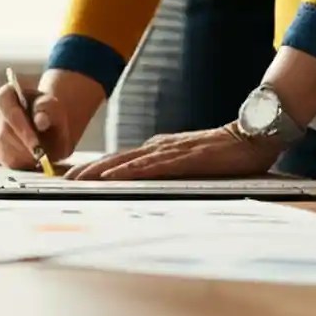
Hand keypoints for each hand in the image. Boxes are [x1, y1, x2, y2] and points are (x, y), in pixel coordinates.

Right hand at [0, 69, 102, 169]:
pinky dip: (20, 163)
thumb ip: (50, 109)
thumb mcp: (56, 108)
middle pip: (3, 130)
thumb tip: (41, 120)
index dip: (19, 125)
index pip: (5, 105)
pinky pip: (4, 158)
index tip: (35, 143)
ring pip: (2, 146)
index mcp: (8, 93)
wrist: (52, 127)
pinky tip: (34, 160)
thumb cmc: (52, 114)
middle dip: (23, 145)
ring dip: (22, 155)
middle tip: (41, 155)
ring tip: (40, 157)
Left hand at [65, 124, 280, 179]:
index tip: (70, 178)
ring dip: (101, 172)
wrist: (254, 134)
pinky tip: (115, 177)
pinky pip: (153, 166)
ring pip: (128, 162)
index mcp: (160, 148)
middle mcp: (160, 147)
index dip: (94, 169)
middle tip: (61, 181)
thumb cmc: (226, 150)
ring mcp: (172, 151)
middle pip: (116, 159)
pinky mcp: (185, 157)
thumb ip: (169, 161)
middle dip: (87, 171)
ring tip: (78, 181)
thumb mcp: (189, 158)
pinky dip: (131, 172)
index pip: (120, 160)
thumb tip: (146, 168)